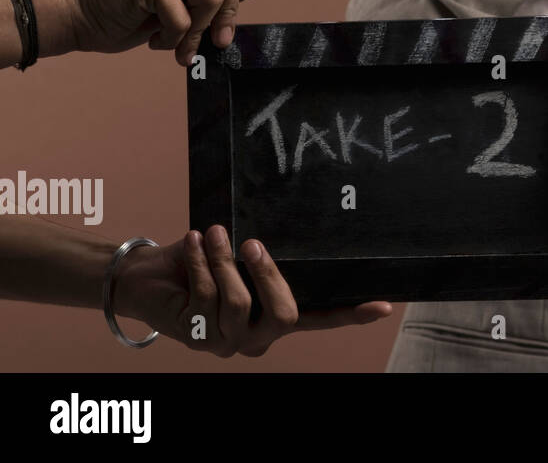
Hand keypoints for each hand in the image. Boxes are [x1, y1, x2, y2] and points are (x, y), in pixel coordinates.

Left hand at [114, 225, 391, 357]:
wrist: (147, 277)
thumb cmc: (201, 260)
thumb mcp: (238, 255)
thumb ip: (259, 253)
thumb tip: (284, 222)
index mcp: (275, 319)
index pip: (321, 319)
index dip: (352, 314)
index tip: (384, 306)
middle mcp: (257, 338)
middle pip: (283, 315)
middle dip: (268, 274)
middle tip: (252, 242)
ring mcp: (226, 342)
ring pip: (238, 301)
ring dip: (224, 261)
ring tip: (213, 232)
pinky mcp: (195, 336)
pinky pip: (205, 295)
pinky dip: (200, 262)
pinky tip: (194, 242)